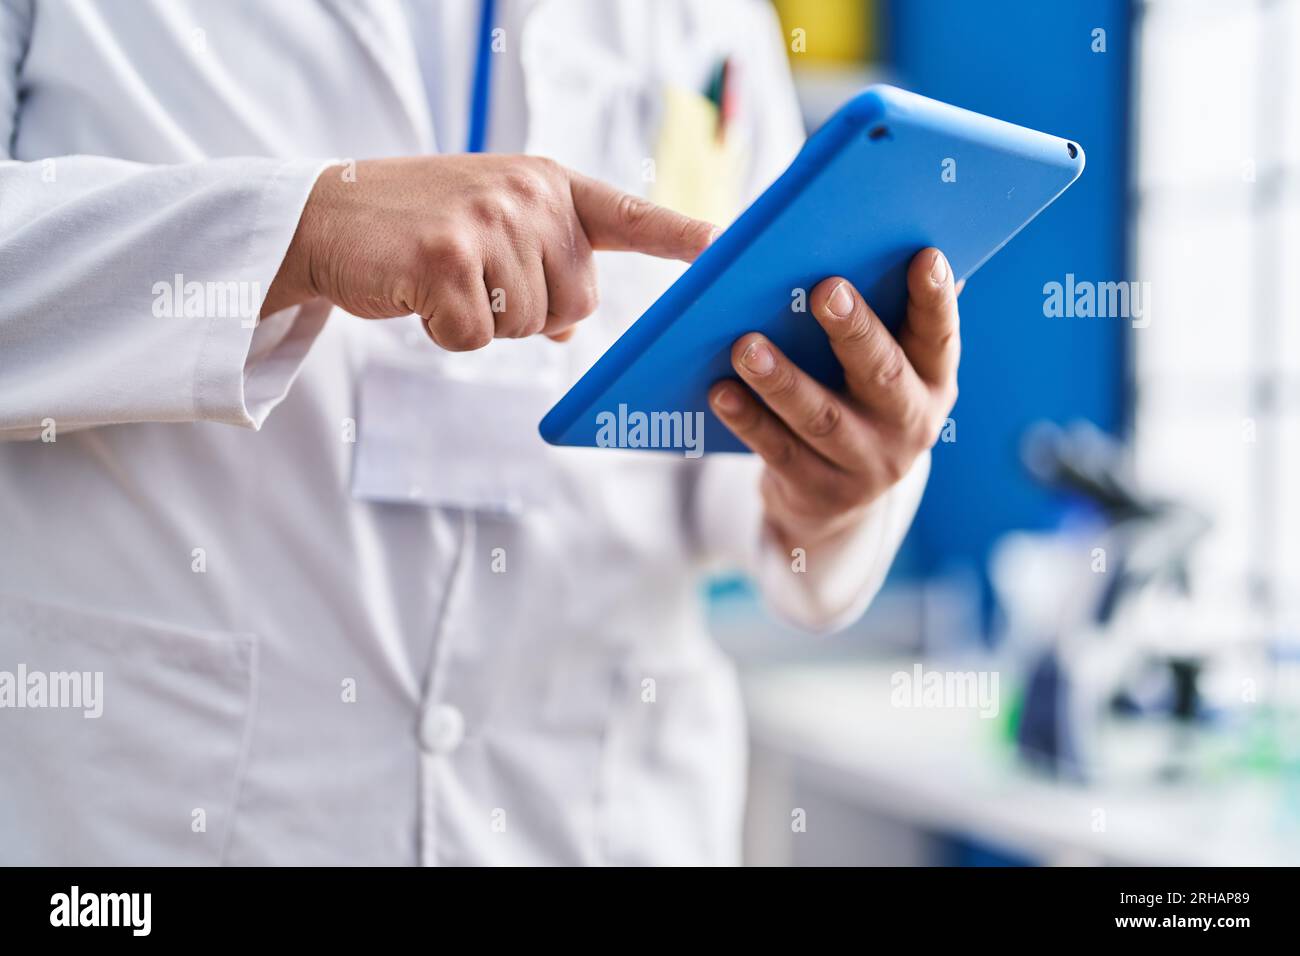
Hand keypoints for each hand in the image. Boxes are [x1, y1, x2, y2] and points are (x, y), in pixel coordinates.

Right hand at [263, 155, 715, 346]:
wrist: (328, 216)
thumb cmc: (419, 227)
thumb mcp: (491, 228)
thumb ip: (542, 263)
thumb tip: (570, 327)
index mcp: (546, 183)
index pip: (626, 214)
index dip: (676, 235)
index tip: (723, 246)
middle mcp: (525, 194)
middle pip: (576, 301)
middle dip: (529, 310)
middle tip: (474, 277)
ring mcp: (486, 222)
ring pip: (526, 326)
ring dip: (483, 321)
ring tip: (442, 277)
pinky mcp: (445, 260)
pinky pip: (477, 338)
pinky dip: (446, 333)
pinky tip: (419, 295)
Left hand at [709, 247, 961, 551]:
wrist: (838, 503)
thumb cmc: (857, 403)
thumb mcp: (886, 370)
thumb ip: (885, 319)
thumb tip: (877, 244)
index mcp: (933, 383)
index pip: (940, 337)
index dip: (935, 299)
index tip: (925, 256)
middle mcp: (909, 426)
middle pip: (882, 375)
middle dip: (854, 331)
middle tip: (824, 289)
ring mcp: (865, 465)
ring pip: (821, 417)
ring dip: (782, 379)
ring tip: (745, 344)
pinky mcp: (819, 492)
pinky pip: (778, 451)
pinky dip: (748, 419)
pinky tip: (720, 391)